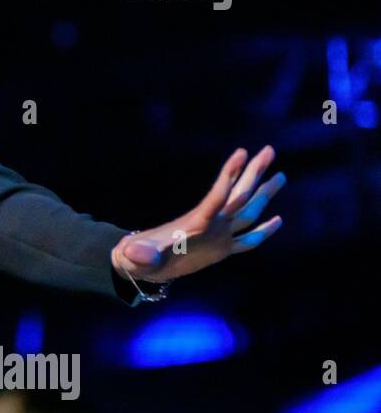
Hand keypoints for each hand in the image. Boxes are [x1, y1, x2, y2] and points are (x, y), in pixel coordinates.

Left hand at [111, 146, 285, 283]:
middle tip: (269, 150)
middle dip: (253, 173)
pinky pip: (248, 240)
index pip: (217, 195)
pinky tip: (278, 220)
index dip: (229, 174)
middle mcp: (211, 224)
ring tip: (280, 175)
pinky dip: (263, 232)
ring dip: (263, 194)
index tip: (241, 152)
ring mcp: (218, 235)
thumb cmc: (137, 257)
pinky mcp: (221, 250)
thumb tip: (132, 253)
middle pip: (239, 195)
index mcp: (195, 222)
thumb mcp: (137, 256)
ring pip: (248, 212)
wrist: (140, 262)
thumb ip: (140, 255)